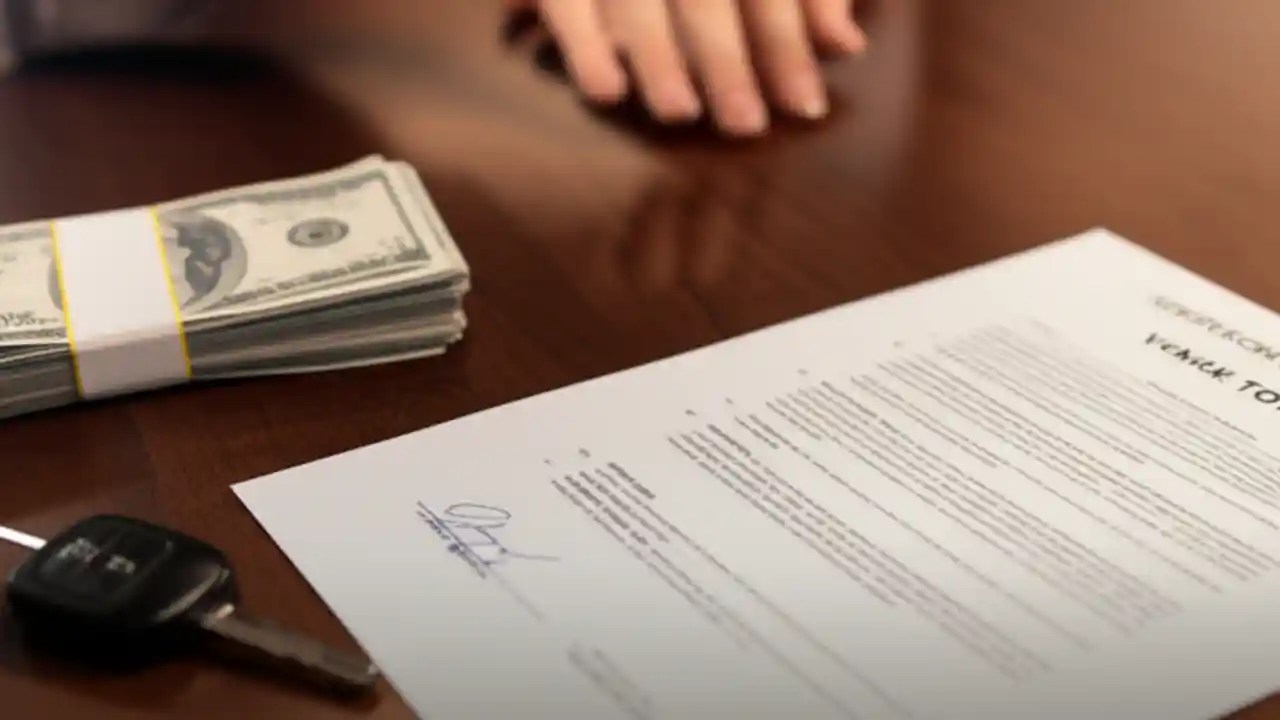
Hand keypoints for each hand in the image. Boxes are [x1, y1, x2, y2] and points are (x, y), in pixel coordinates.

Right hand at [509, 0, 865, 136]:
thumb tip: (846, 46)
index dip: (787, 43)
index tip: (805, 107)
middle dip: (726, 59)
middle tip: (746, 126)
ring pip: (638, 1)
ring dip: (658, 56)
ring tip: (679, 112)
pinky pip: (568, 6)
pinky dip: (585, 47)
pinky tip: (607, 94)